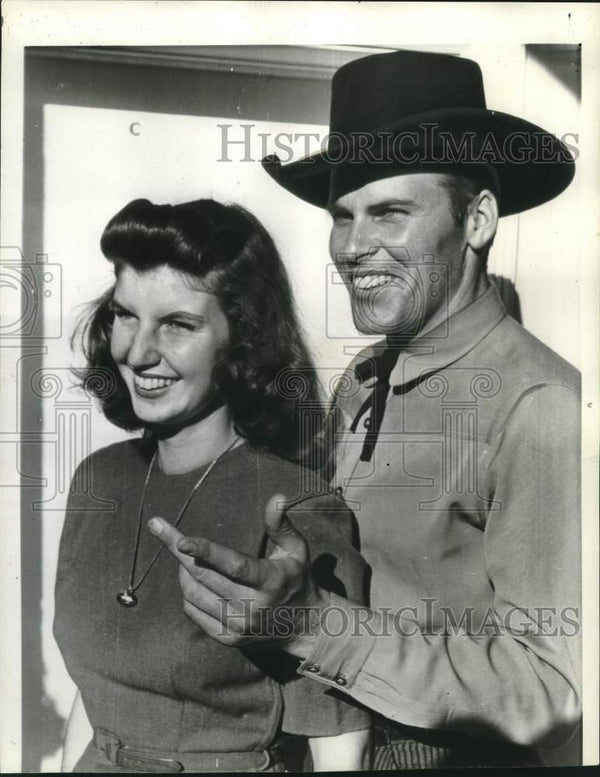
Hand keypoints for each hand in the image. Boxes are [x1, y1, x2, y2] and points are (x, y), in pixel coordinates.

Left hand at [148, 494, 323, 646]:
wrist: (305, 626)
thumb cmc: (297, 578)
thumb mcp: (296, 549)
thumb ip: (281, 524)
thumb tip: (277, 496)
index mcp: (269, 581)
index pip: (232, 565)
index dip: (205, 551)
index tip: (181, 539)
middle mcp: (251, 606)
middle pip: (204, 576)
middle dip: (177, 550)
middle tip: (158, 527)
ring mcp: (238, 625)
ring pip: (193, 594)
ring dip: (182, 570)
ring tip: (185, 555)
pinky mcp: (228, 638)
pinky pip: (193, 612)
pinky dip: (187, 592)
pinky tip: (192, 579)